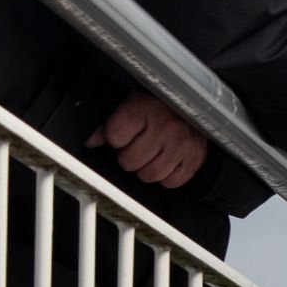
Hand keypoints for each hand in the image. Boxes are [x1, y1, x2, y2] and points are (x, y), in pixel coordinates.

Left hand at [95, 93, 209, 189]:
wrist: (195, 105)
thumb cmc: (159, 105)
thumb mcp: (131, 103)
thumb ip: (108, 123)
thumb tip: (91, 140)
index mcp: (144, 109)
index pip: (114, 136)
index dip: (116, 137)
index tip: (124, 132)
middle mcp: (164, 128)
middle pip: (129, 162)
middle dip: (130, 155)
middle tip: (139, 143)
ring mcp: (180, 146)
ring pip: (149, 176)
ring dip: (147, 168)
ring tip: (152, 152)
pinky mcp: (193, 160)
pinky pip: (170, 182)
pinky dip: (166, 175)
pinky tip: (167, 159)